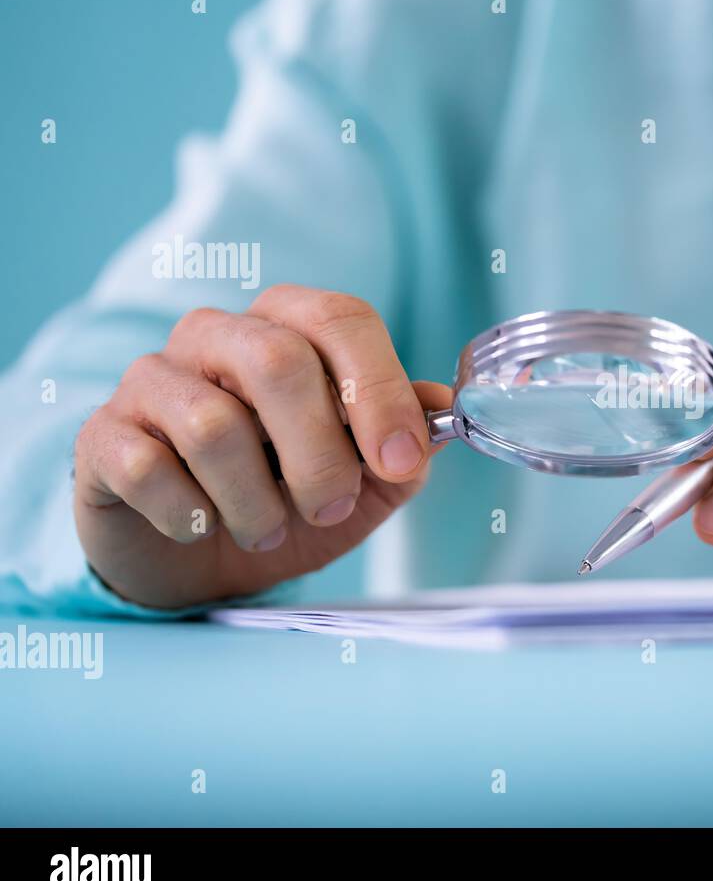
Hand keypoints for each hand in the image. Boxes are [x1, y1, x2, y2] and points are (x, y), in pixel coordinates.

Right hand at [73, 285, 451, 608]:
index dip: (378, 389)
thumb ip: (406, 441)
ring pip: (214, 425)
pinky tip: (202, 527)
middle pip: (278, 361)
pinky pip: (148, 468)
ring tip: (267, 526)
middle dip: (320, 452)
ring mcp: (152, 380)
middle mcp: (216, 336)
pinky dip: (193, 515)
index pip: (341, 319)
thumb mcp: (368, 481)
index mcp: (288, 327)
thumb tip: (441, 408)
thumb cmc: (290, 502)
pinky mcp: (103, 436)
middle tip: (332, 506)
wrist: (204, 561)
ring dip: (257, 500)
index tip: (398, 460)